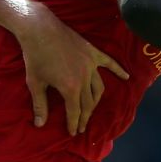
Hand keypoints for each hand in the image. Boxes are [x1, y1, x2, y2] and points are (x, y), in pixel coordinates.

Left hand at [15, 2, 128, 134]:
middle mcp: (84, 78)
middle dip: (85, 117)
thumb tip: (39, 124)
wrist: (40, 29)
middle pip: (88, 103)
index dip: (74, 123)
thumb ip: (40, 105)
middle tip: (82, 126)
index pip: (75, 111)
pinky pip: (109, 63)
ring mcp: (91, 64)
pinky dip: (118, 70)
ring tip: (91, 109)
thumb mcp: (34, 83)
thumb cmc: (35, 56)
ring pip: (99, 88)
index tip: (73, 132)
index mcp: (70, 88)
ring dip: (96, 101)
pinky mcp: (92, 52)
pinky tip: (126, 77)